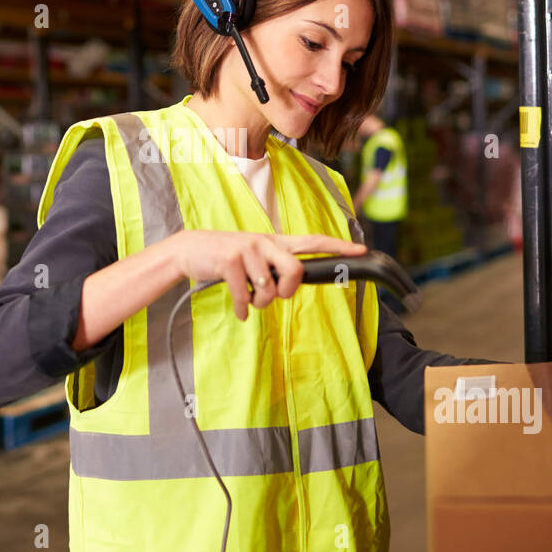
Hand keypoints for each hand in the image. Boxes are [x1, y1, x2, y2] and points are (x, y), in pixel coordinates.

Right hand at [173, 230, 367, 321]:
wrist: (190, 250)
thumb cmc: (226, 258)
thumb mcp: (254, 258)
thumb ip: (274, 267)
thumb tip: (289, 288)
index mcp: (274, 242)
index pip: (313, 241)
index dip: (338, 247)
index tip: (361, 251)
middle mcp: (265, 242)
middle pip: (296, 270)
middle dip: (288, 291)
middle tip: (274, 295)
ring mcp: (248, 250)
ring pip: (270, 289)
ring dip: (258, 303)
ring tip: (248, 300)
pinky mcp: (231, 260)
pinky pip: (245, 296)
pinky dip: (242, 309)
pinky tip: (238, 310)